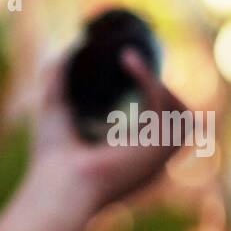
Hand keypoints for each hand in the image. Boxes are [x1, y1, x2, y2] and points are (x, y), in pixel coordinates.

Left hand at [0, 47, 187, 230]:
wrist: (54, 185)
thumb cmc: (51, 157)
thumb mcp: (55, 107)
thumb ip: (60, 75)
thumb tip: (73, 45)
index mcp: (134, 159)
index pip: (162, 124)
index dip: (154, 95)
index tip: (131, 67)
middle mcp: (152, 163)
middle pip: (178, 118)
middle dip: (160, 87)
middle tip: (129, 61)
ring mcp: (159, 159)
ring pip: (180, 112)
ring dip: (156, 81)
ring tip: (128, 58)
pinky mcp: (157, 150)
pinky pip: (164, 106)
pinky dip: (148, 80)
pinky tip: (128, 59)